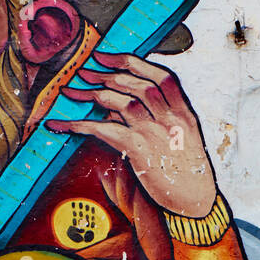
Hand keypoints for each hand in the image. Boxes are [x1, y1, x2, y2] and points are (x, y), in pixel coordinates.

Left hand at [47, 53, 217, 216]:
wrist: (196, 202)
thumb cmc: (188, 172)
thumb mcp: (185, 139)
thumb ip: (161, 118)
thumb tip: (122, 104)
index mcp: (184, 113)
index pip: (161, 76)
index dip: (132, 62)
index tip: (108, 57)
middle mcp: (170, 119)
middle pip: (136, 85)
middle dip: (106, 75)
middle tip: (84, 72)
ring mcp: (154, 133)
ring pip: (120, 102)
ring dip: (91, 94)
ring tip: (72, 91)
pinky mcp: (139, 150)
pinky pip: (105, 130)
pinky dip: (81, 125)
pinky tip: (63, 124)